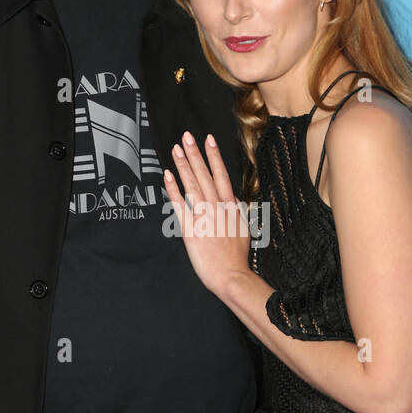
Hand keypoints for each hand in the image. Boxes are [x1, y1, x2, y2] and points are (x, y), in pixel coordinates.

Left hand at [164, 131, 252, 298]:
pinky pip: (180, 204)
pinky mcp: (190, 228)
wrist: (232, 275)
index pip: (221, 175)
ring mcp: (203, 217)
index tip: (208, 140)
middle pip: (205, 175)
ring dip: (184, 165)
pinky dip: (173, 188)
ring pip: (192, 185)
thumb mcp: (244, 230)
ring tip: (176, 149)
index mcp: (231, 207)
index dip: (214, 157)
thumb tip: (232, 200)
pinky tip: (168, 175)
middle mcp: (217, 208)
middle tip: (186, 137)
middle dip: (195, 154)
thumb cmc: (237, 258)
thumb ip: (236, 212)